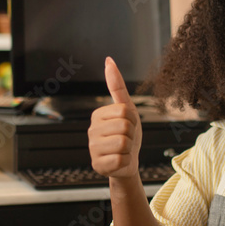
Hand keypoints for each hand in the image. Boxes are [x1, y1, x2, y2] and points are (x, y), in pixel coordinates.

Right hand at [88, 57, 141, 179]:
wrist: (128, 163)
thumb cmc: (128, 135)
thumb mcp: (127, 109)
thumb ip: (117, 86)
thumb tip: (109, 60)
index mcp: (97, 115)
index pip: (125, 111)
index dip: (133, 120)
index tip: (128, 126)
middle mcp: (91, 130)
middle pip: (125, 127)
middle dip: (132, 135)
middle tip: (126, 140)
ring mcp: (92, 149)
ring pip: (123, 143)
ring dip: (129, 149)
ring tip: (123, 150)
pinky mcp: (97, 165)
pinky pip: (120, 159)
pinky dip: (126, 161)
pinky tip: (119, 161)